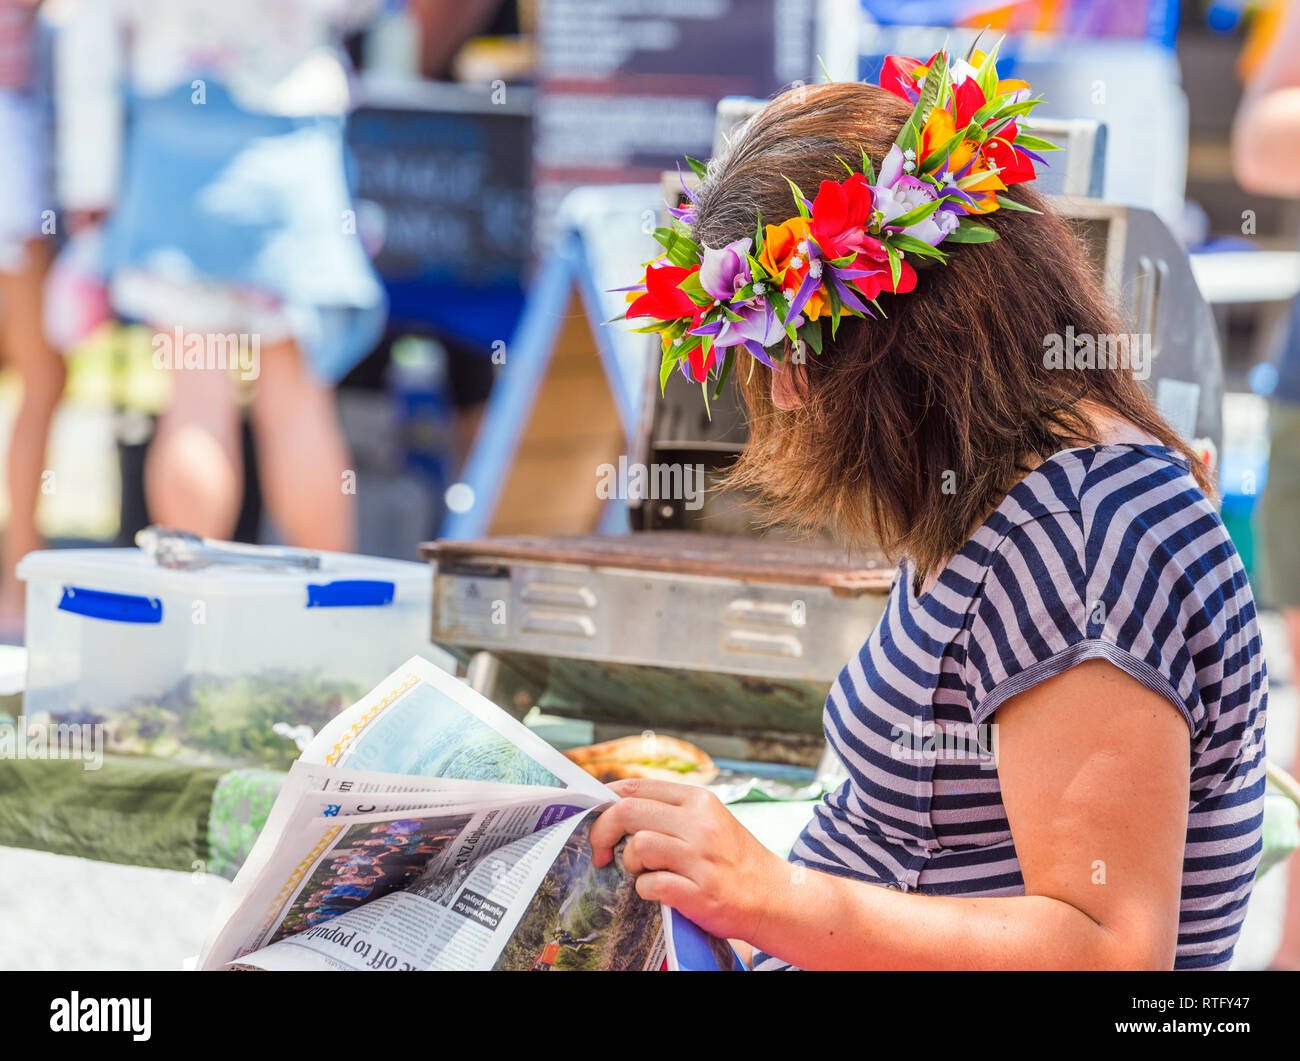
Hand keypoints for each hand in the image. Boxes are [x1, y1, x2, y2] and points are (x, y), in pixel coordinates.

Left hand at [588, 778, 789, 942]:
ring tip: (643, 872)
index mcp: (698, 800)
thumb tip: (617, 805)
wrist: (774, 896)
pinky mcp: (700, 892)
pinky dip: (645, 890)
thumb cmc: (733, 859)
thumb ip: (670, 810)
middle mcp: (699, 824)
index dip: (604, 801)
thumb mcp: (708, 820)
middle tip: (601, 851)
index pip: (635, 787)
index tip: (596, 818)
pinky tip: (659, 891)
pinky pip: (650, 885)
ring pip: (638, 846)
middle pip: (627, 812)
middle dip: (603, 832)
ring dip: (630, 863)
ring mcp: (701, 858)